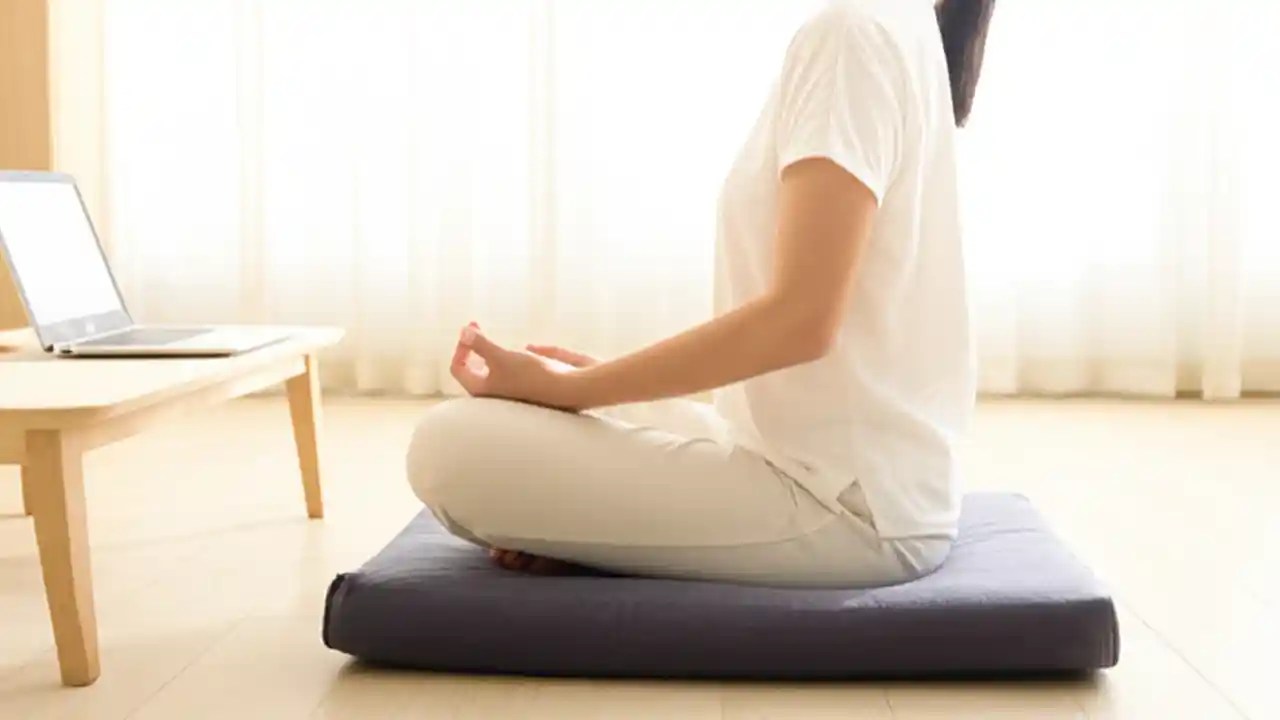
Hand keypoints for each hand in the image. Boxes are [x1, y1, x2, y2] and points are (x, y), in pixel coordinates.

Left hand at [450, 323, 585, 409]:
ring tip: (500, 342)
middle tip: (477, 328)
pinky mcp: (534, 387)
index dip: (461, 346)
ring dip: (496, 355)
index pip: (458, 368)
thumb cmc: (533, 376)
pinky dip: (520, 358)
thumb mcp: (501, 356)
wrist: (573, 390)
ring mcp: (516, 392)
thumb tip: (462, 332)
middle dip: (476, 348)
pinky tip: (531, 347)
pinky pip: (520, 371)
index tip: (472, 330)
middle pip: (476, 372)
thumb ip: (480, 344)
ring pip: (497, 372)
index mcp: (483, 390)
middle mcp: (497, 395)